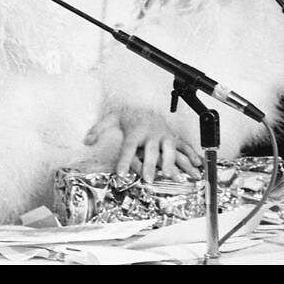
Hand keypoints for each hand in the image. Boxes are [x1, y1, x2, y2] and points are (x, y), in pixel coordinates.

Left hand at [84, 109, 201, 182]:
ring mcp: (163, 135)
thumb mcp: (110, 119)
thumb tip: (87, 140)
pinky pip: (183, 146)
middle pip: (151, 151)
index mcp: (136, 130)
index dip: (125, 161)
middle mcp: (151, 133)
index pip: (129, 147)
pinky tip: (196, 165)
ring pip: (169, 150)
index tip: (121, 174)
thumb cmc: (128, 115)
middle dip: (150, 166)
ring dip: (171, 163)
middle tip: (147, 180)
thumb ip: (98, 129)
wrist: (145, 103)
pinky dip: (191, 155)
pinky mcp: (172, 136)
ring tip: (170, 176)